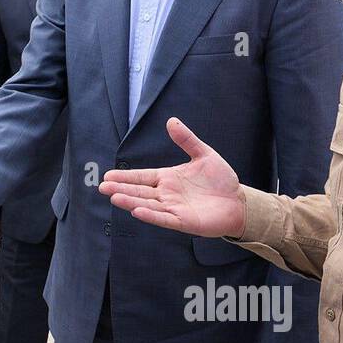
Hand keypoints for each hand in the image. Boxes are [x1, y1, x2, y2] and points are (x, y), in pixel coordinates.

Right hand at [98, 117, 245, 237]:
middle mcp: (166, 194)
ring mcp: (173, 208)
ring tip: (114, 197)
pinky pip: (164, 218)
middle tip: (102, 187)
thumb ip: (186, 139)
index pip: (142, 177)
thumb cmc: (221, 180)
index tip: (108, 175)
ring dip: (130, 201)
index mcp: (168, 178)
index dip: (125, 177)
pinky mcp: (183, 222)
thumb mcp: (204, 154)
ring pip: (147, 205)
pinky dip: (151, 216)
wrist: (239, 201)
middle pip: (139, 191)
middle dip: (120, 189)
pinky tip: (137, 211)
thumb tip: (171, 120)